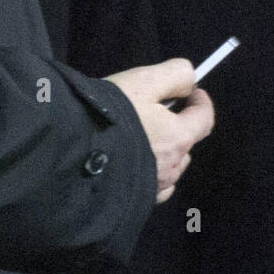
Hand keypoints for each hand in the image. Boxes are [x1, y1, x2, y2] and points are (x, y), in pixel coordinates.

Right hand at [105, 58, 215, 202]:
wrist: (69, 153)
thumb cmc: (109, 114)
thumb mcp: (143, 81)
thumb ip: (175, 75)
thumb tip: (190, 81)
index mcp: (179, 137)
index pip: (205, 118)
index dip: (201, 101)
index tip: (192, 92)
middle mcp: (172, 165)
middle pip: (187, 142)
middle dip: (179, 124)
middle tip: (157, 111)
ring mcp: (155, 186)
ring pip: (172, 165)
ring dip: (165, 150)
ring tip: (142, 138)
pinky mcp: (137, 199)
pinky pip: (156, 187)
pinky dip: (153, 173)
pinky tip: (137, 164)